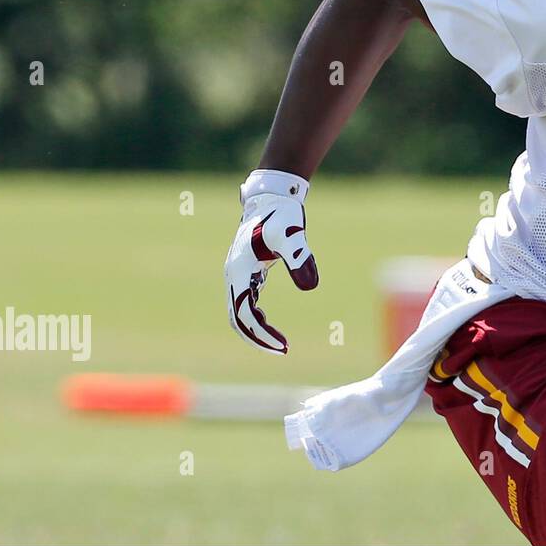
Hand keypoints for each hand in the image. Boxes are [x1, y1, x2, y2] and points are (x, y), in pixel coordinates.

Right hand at [224, 170, 318, 353]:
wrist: (273, 196)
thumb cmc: (281, 213)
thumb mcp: (291, 234)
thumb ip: (299, 258)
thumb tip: (310, 287)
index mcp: (239, 271)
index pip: (244, 314)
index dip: (261, 333)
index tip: (283, 346)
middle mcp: (234, 275)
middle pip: (237, 318)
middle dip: (257, 337)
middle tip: (283, 350)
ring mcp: (239, 273)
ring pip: (239, 310)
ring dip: (255, 328)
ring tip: (278, 343)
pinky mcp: (248, 270)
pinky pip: (245, 301)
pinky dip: (255, 316)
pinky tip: (268, 323)